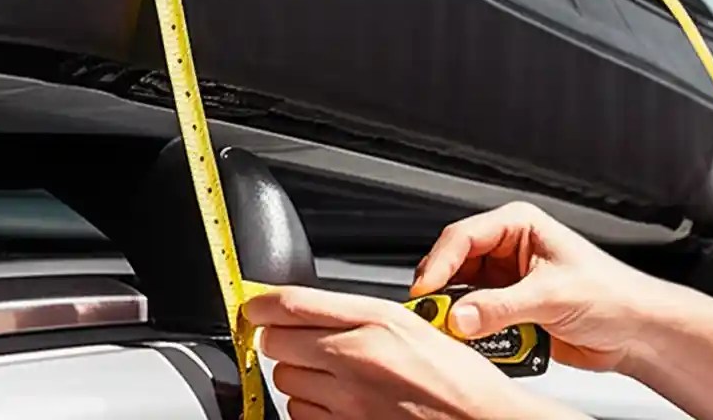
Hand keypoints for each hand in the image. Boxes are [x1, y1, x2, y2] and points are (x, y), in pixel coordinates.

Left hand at [244, 285, 585, 419]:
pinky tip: (337, 403)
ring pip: (285, 381)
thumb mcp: (412, 324)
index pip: (291, 304)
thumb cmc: (459, 381)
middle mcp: (356, 359)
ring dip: (298, 377)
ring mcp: (349, 401)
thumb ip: (356, 313)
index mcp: (375, 322)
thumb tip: (304, 309)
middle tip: (301, 344)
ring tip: (332, 377)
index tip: (253, 306)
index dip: (261, 304)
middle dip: (281, 341)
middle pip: (276, 342)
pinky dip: (310, 409)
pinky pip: (300, 416)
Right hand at [411, 201, 670, 372]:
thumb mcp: (552, 297)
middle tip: (432, 314)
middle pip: (453, 264)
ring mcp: (505, 280)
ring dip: (455, 312)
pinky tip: (473, 339)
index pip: (462, 237)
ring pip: (459, 292)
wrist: (638, 332)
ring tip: (452, 329)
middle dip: (442, 291)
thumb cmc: (614, 295)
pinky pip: (474, 317)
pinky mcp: (507, 308)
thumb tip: (458, 317)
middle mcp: (506, 249)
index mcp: (517, 225)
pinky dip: (469, 330)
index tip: (426, 292)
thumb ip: (500, 308)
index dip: (439, 264)